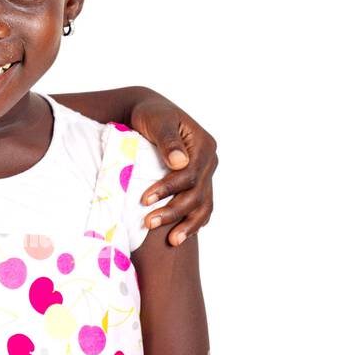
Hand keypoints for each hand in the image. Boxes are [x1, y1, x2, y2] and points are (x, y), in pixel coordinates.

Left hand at [128, 91, 216, 246]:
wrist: (150, 113)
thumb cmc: (151, 114)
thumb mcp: (157, 120)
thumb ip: (167, 140)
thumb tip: (179, 162)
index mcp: (203, 146)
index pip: (190, 174)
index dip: (168, 189)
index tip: (144, 200)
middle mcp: (209, 162)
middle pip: (197, 194)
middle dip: (173, 211)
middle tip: (149, 223)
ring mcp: (206, 174)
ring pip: (203, 205)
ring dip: (188, 224)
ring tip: (172, 241)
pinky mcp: (198, 183)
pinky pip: (202, 207)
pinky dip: (194, 222)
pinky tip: (182, 235)